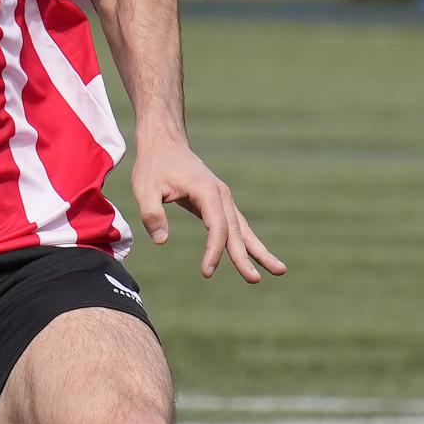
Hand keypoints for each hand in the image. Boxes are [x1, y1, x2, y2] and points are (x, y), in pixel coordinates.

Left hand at [131, 140, 286, 282]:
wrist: (166, 143)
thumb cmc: (154, 165)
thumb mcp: (144, 188)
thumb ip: (152, 213)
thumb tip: (162, 240)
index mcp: (207, 191)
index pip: (217, 226)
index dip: (214, 250)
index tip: (207, 271)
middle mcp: (221, 195)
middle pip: (236, 231)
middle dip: (247, 256)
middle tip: (255, 280)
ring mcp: (223, 198)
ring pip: (243, 229)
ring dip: (258, 250)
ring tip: (279, 270)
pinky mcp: (219, 203)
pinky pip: (235, 226)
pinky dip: (246, 242)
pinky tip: (256, 256)